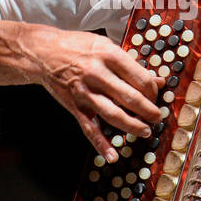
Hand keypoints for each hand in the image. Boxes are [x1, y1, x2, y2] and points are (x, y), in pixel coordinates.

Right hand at [29, 28, 162, 162]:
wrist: (43, 53)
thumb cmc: (76, 46)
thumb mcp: (106, 45)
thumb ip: (131, 64)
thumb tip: (157, 80)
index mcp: (109, 55)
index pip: (140, 78)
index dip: (153, 90)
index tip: (156, 94)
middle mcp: (97, 74)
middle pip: (130, 98)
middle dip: (149, 110)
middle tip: (157, 116)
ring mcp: (85, 92)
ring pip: (114, 115)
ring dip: (133, 126)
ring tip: (146, 131)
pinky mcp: (75, 106)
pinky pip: (90, 129)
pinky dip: (101, 144)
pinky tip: (112, 155)